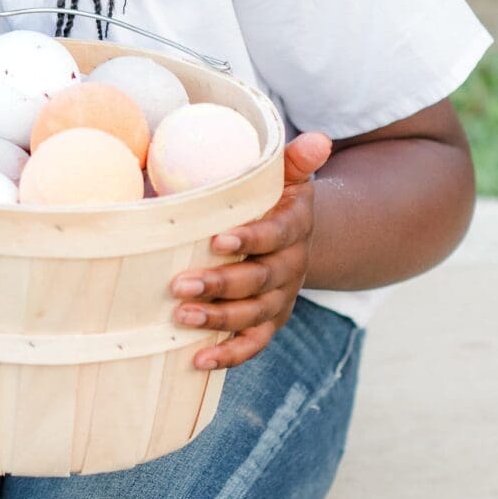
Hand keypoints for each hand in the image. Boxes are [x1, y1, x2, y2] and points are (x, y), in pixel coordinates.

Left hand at [169, 131, 331, 370]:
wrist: (296, 237)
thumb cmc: (275, 200)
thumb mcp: (286, 177)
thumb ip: (294, 160)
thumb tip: (318, 138)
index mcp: (293, 227)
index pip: (275, 235)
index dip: (250, 239)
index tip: (216, 239)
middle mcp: (290, 267)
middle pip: (259, 281)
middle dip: (220, 284)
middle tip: (180, 284)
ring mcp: (280, 299)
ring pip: (254, 315)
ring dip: (218, 319)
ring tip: (181, 316)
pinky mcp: (269, 322)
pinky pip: (253, 343)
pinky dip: (228, 355)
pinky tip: (197, 360)